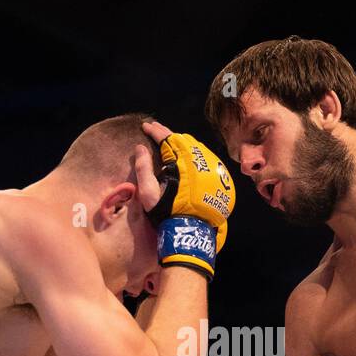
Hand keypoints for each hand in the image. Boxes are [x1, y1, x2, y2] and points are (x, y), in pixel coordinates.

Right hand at [142, 127, 235, 279]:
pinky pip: (203, 157)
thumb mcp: (149, 192)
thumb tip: (140, 147)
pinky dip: (191, 151)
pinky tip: (184, 153)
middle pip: (182, 139)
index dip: (155, 131)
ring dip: (180, 141)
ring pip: (194, 146)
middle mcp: (197, 162)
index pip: (167, 139)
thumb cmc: (167, 212)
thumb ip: (143, 168)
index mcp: (180, 163)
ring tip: (168, 139)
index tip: (145, 126)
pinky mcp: (216, 176)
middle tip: (155, 128)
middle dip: (167, 132)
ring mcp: (209, 168)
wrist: (192, 229)